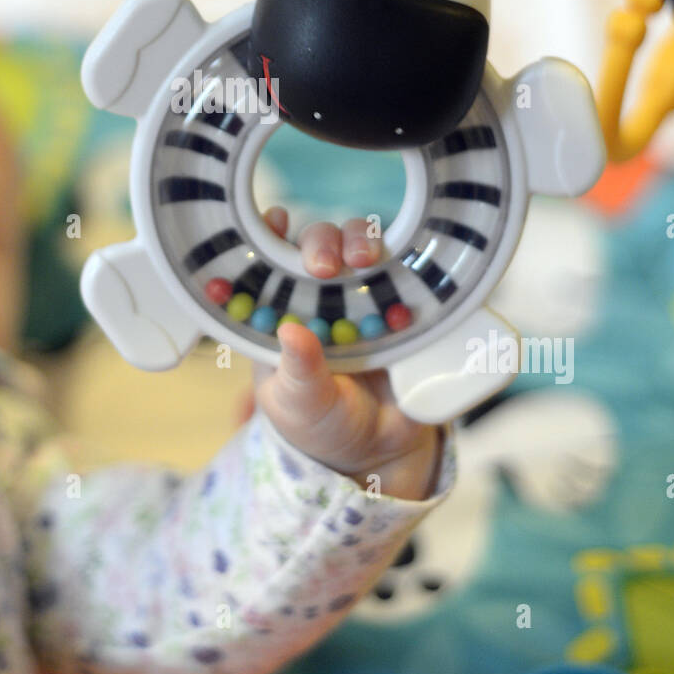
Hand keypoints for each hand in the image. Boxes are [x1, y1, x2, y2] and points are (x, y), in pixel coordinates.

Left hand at [250, 207, 443, 501]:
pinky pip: (406, 274)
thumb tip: (290, 332)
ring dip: (361, 240)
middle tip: (326, 267)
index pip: (268, 259)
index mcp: (282, 310)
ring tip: (364, 260)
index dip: (267, 235)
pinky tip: (405, 260)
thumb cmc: (321, 423)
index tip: (274, 221)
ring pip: (361, 247)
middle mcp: (320, 292)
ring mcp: (363, 294)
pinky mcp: (402, 303)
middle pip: (318, 244)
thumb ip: (298, 370)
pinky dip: (406, 262)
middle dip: (321, 242)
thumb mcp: (301, 402)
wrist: (379, 452)